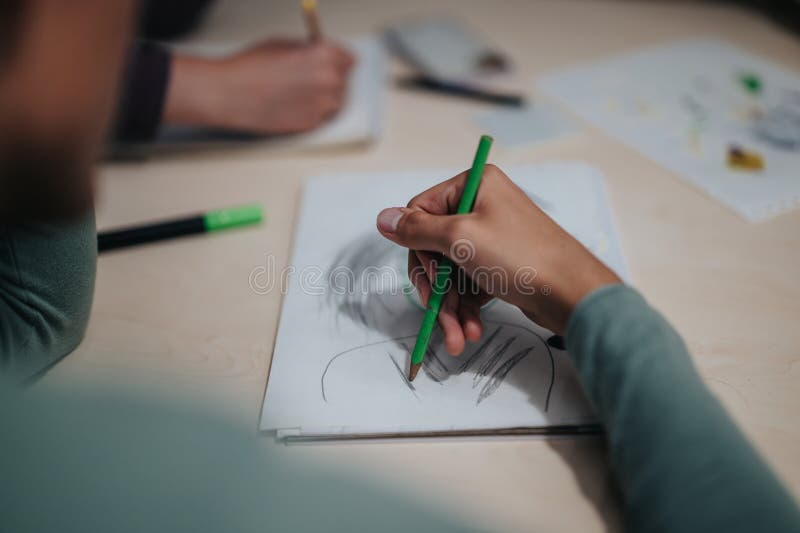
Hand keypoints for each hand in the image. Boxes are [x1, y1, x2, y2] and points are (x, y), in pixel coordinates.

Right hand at [164, 39, 354, 133]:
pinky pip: (322, 117)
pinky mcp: (312, 124)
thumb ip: (309, 50)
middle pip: (343, 80)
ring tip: (300, 93)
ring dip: (324, 97)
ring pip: (335, 101)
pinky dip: (313, 112)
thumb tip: (320, 55)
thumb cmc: (251, 67)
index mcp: (324, 56)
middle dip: (330, 78)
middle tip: (310, 79)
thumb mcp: (284, 44)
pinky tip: (293, 104)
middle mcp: (329, 81)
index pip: (348, 59)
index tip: (333, 64)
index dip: (337, 60)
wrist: (232, 94)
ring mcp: (322, 105)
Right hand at [376, 165, 620, 354]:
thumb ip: (417, 230)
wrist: (572, 294)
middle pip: (433, 246)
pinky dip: (466, 308)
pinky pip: (469, 283)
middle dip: (434, 286)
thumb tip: (383, 219)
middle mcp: (482, 205)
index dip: (417, 247)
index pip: (421, 211)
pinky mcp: (500, 264)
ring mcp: (492, 236)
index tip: (426, 276)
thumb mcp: (460, 238)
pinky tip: (470, 330)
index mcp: (473, 186)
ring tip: (457, 336)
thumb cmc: (520, 257)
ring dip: (449, 306)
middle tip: (436, 311)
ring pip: (450, 271)